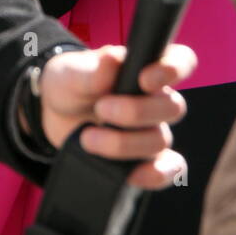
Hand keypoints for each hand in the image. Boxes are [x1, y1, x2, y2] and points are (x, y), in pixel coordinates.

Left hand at [38, 44, 196, 190]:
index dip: (175, 69)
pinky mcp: (144, 160)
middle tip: (100, 109)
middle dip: (136, 112)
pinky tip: (130, 174)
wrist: (54, 115)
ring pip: (160, 140)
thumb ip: (92, 70)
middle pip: (173, 107)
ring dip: (124, 143)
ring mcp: (151, 131)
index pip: (181, 61)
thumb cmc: (71, 84)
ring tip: (88, 138)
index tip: (145, 80)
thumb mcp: (72, 73)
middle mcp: (155, 100)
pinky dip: (154, 175)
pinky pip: (166, 171)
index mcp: (145, 68)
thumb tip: (113, 59)